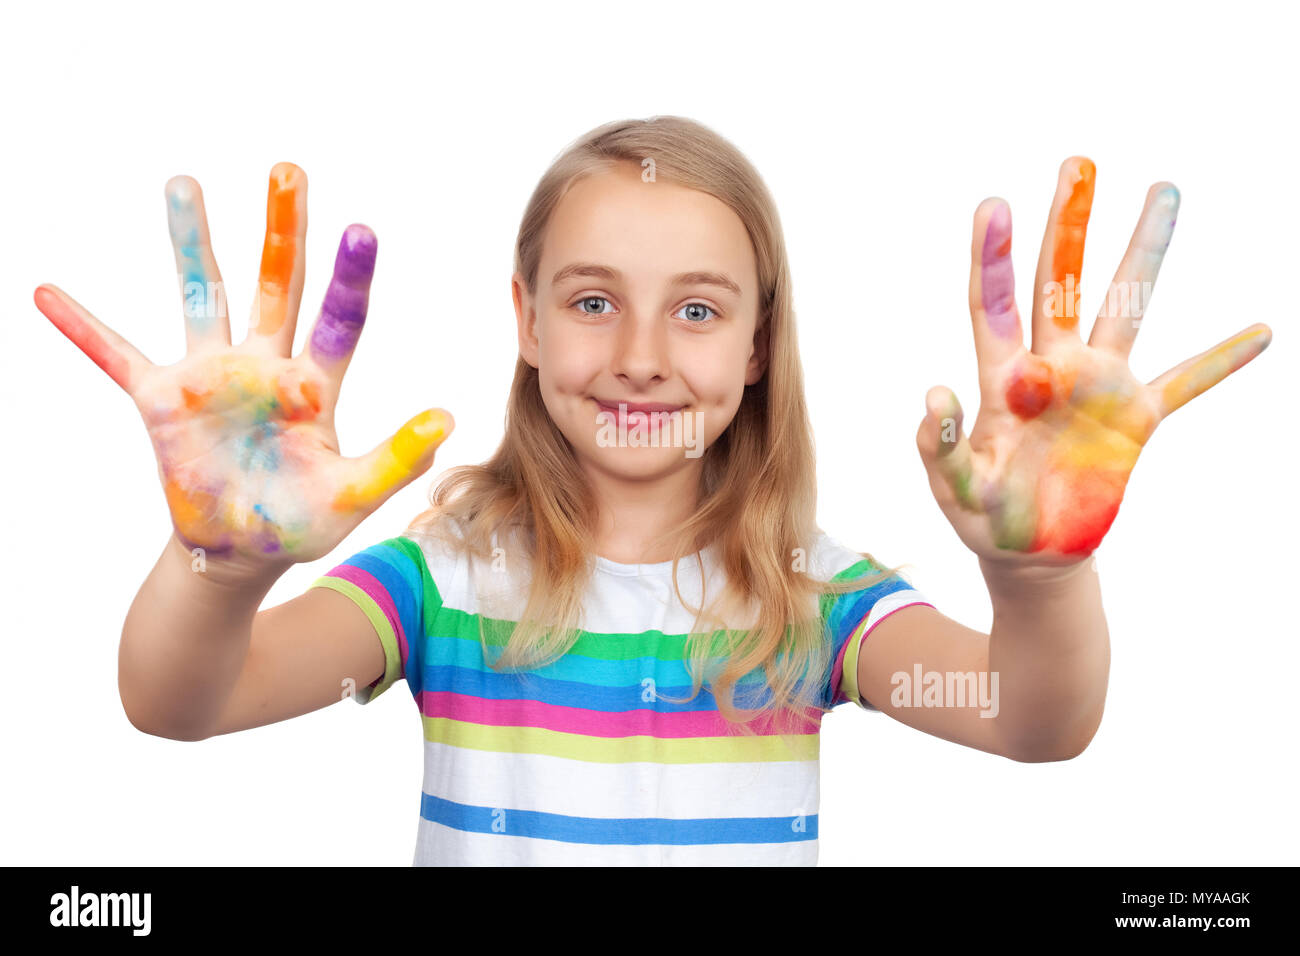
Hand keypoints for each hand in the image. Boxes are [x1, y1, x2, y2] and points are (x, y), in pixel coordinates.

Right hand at [34, 163, 453, 575]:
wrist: (242, 554)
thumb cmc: (302, 523)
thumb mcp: (353, 497)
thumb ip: (396, 459)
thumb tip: (449, 417)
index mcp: (316, 387)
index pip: (340, 321)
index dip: (350, 278)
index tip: (362, 230)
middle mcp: (266, 367)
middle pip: (278, 286)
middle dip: (282, 230)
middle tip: (289, 169)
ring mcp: (213, 378)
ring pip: (203, 297)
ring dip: (192, 243)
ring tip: (183, 183)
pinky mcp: (163, 401)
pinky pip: (115, 357)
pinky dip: (82, 329)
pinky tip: (46, 292)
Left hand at [916, 157, 1269, 569]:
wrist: (1029, 553)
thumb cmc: (982, 516)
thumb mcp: (954, 489)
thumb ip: (940, 447)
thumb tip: (936, 395)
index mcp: (1002, 381)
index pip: (993, 307)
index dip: (991, 258)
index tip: (991, 204)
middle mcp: (1051, 369)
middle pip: (1059, 286)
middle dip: (1066, 227)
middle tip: (1077, 164)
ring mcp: (1096, 388)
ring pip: (1126, 307)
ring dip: (1144, 252)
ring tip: (1164, 190)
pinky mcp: (1134, 421)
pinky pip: (1187, 384)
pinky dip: (1221, 361)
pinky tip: (1260, 331)